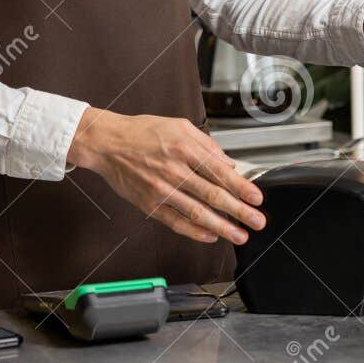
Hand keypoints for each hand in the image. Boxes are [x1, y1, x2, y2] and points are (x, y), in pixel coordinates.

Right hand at [67, 108, 264, 243]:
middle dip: (239, 211)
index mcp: (185, 149)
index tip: (257, 198)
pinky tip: (210, 236)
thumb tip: (228, 164)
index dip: (241, 188)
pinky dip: (194, 232)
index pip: (220, 172)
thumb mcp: (180, 126)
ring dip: (221, 227)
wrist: (107, 143)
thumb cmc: (142, 132)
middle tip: (257, 221)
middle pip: (213, 195)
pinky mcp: (149, 204)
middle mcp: (174, 170)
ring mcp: (161, 190)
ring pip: (196, 213)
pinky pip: (175, 222)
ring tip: (239, 235)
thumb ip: (207, 145)